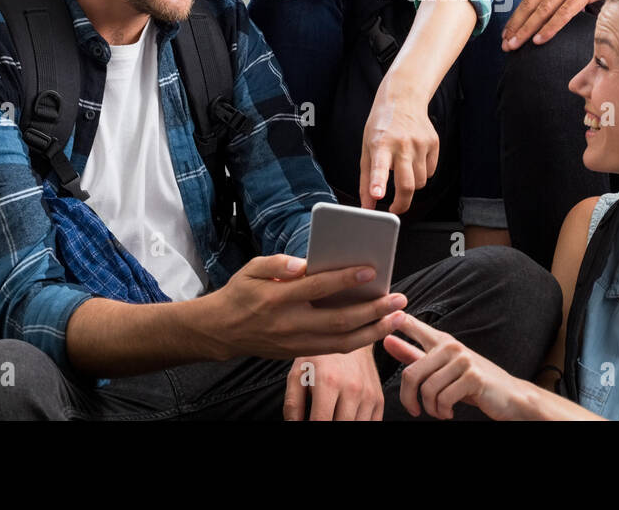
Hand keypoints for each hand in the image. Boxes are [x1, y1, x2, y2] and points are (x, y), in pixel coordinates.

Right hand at [207, 253, 406, 359]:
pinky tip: (377, 329)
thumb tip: (302, 263)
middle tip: (399, 299)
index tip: (370, 271)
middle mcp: (289, 323)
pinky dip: (359, 342)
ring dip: (373, 331)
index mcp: (277, 298)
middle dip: (372, 311)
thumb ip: (277, 264)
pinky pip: (334, 350)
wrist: (220, 331)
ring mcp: (295, 342)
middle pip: (338, 321)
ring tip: (397, 318)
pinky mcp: (298, 353)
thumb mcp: (251, 269)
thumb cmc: (240, 294)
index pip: (317, 288)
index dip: (344, 280)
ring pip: (341, 342)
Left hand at [285, 345, 383, 420]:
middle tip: (320, 418)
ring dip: (344, 426)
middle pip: (341, 427)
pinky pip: (373, 424)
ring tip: (331, 416)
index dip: (311, 429)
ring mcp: (369, 394)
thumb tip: (293, 425)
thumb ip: (293, 403)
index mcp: (329, 382)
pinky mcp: (379, 398)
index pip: (320, 421)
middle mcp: (352, 389)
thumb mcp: (298, 372)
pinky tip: (346, 417)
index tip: (306, 424)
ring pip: (358, 427)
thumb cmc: (321, 354)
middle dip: (328, 428)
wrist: (351, 332)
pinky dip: (360, 424)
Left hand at [359, 78, 438, 213]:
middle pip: (407, 184)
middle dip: (402, 203)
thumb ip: (366, 180)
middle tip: (395, 209)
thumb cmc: (382, 127)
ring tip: (403, 170)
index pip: (379, 166)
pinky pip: (431, 172)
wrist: (403, 100)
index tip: (379, 195)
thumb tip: (368, 206)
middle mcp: (402, 143)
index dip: (378, 182)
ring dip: (411, 185)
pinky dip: (422, 173)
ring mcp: (421, 143)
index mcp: (381, 144)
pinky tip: (414, 159)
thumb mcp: (367, 150)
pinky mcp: (434, 143)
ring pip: (420, 182)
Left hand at [383, 313, 527, 419]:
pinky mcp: (473, 376)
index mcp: (441, 342)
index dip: (397, 320)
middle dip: (409, 399)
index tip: (384, 308)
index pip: (414, 325)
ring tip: (439, 411)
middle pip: (411, 374)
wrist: (507, 397)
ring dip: (431, 409)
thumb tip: (386, 340)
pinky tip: (449, 412)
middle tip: (415, 411)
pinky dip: (443, 411)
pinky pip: (443, 399)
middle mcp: (451, 346)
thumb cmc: (471, 383)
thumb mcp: (440, 369)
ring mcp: (463, 359)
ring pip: (427, 390)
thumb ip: (413, 355)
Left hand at [502, 0, 618, 49]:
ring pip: (544, 8)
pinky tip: (539, 38)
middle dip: (515, 25)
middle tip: (503, 44)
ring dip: (526, 29)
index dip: (517, 15)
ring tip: (513, 45)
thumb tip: (565, 8)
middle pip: (532, 3)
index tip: (506, 32)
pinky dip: (550, 26)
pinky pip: (565, 11)